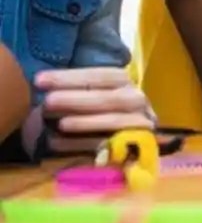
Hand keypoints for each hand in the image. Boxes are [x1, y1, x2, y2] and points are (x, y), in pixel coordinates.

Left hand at [35, 68, 152, 152]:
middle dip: (77, 99)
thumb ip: (75, 90)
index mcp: (123, 82)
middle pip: (111, 98)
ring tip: (61, 124)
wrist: (127, 143)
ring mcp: (141, 123)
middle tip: (48, 101)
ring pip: (116, 120)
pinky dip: (85, 144)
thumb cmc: (99, 113)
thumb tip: (44, 87)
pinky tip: (59, 144)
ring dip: (86, 122)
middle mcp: (136, 100)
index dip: (70, 77)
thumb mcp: (90, 94)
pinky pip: (111, 145)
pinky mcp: (138, 146)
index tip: (39, 81)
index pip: (102, 75)